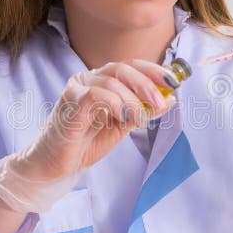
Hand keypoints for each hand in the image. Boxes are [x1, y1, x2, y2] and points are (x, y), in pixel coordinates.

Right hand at [0, 60, 176, 212]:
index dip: (154, 71)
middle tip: (157, 103)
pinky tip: (122, 118)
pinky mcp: (69, 103)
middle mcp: (88, 79)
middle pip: (122, 68)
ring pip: (112, 80)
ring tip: (138, 121)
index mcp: (102, 81)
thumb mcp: (122, 126)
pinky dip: (115, 103)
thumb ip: (143, 111)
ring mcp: (77, 89)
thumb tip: (169, 99)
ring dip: (132, 100)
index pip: (132, 66)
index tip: (174, 82)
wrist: (58, 166)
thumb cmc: (86, 144)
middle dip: (146, 84)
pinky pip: (96, 93)